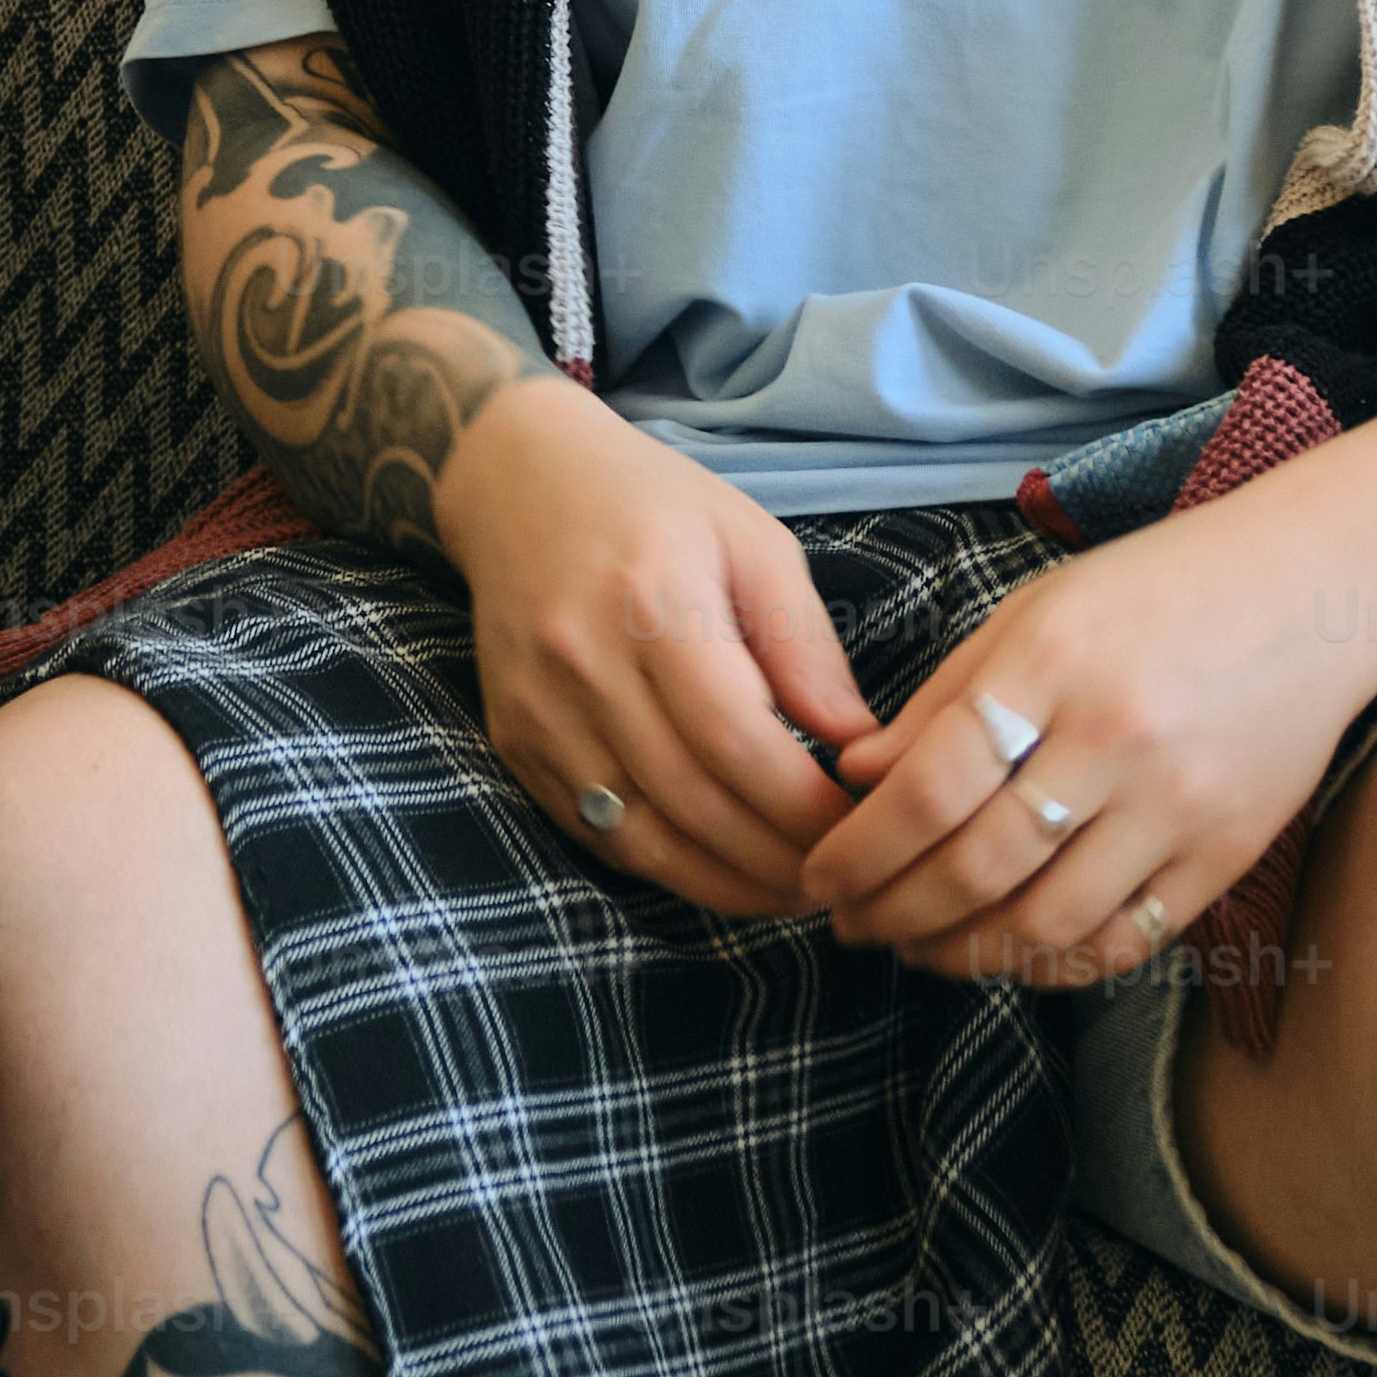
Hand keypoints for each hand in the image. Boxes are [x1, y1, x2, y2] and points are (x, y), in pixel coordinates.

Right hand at [433, 390, 869, 919]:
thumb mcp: (751, 541)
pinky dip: (665, 866)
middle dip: (775, 859)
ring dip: (724, 882)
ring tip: (792, 892)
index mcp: (652, 599)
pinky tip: (721, 871)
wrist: (518, 483)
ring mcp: (539, 710)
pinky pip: (595, 832)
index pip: (736, 738)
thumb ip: (805, 646)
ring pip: (639, 835)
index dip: (802, 805)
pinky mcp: (515, 741)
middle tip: (840, 879)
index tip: (861, 828)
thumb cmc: (653, 505)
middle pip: (692, 800)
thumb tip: (860, 747)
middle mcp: (583, 663)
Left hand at [801, 503, 1376, 984]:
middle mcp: (1115, 739)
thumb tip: (854, 780)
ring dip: (962, 953)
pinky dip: (1053, 964)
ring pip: (1045, 924)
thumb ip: (943, 699)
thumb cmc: (1160, 589)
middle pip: (976, 868)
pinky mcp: (1227, 853)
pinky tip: (1009, 952)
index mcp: (1053, 661)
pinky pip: (1124, 939)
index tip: (820, 876)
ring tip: (919, 946)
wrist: (1320, 590)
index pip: (926, 788)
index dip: (857, 850)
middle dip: (894, 913)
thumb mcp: (1036, 611)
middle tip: (852, 925)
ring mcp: (1178, 805)